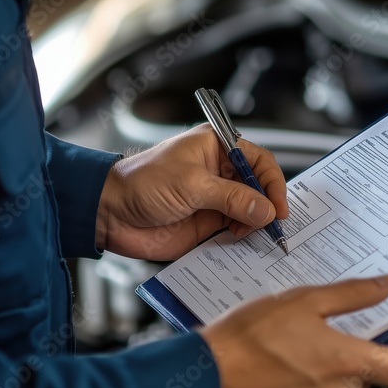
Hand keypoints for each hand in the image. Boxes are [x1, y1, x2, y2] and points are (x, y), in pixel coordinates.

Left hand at [95, 123, 288, 259]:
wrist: (109, 213)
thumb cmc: (141, 183)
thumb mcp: (192, 185)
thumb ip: (232, 198)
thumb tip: (266, 210)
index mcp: (217, 147)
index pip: (259, 160)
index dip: (272, 182)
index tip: (278, 206)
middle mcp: (219, 172)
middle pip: (259, 187)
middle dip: (267, 204)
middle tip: (272, 224)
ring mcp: (215, 199)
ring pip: (250, 210)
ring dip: (255, 223)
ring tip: (250, 233)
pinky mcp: (207, 223)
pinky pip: (234, 230)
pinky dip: (242, 237)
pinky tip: (240, 240)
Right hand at [200, 275, 387, 387]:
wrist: (206, 378)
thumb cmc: (248, 338)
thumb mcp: (305, 300)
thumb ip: (354, 294)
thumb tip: (385, 287)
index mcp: (349, 363)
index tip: (384, 335)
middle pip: (369, 376)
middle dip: (353, 354)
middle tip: (326, 331)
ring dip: (328, 371)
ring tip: (297, 347)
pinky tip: (284, 368)